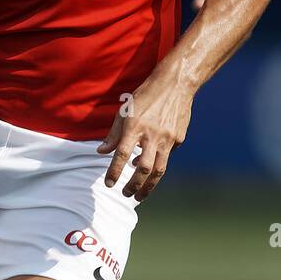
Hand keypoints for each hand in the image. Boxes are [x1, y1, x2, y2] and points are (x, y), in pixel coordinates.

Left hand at [96, 67, 193, 201]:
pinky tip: (150, 169)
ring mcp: (168, 138)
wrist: (176, 84)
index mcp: (135, 125)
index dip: (114, 171)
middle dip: (133, 185)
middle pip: (143, 169)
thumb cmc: (146, 96)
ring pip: (158, 170)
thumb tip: (102, 152)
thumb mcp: (125, 111)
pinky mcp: (178, 139)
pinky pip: (167, 157)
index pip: (122, 154)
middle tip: (125, 194)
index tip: (109, 184)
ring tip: (139, 196)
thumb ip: (113, 134)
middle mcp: (152, 134)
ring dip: (148, 186)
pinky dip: (157, 166)